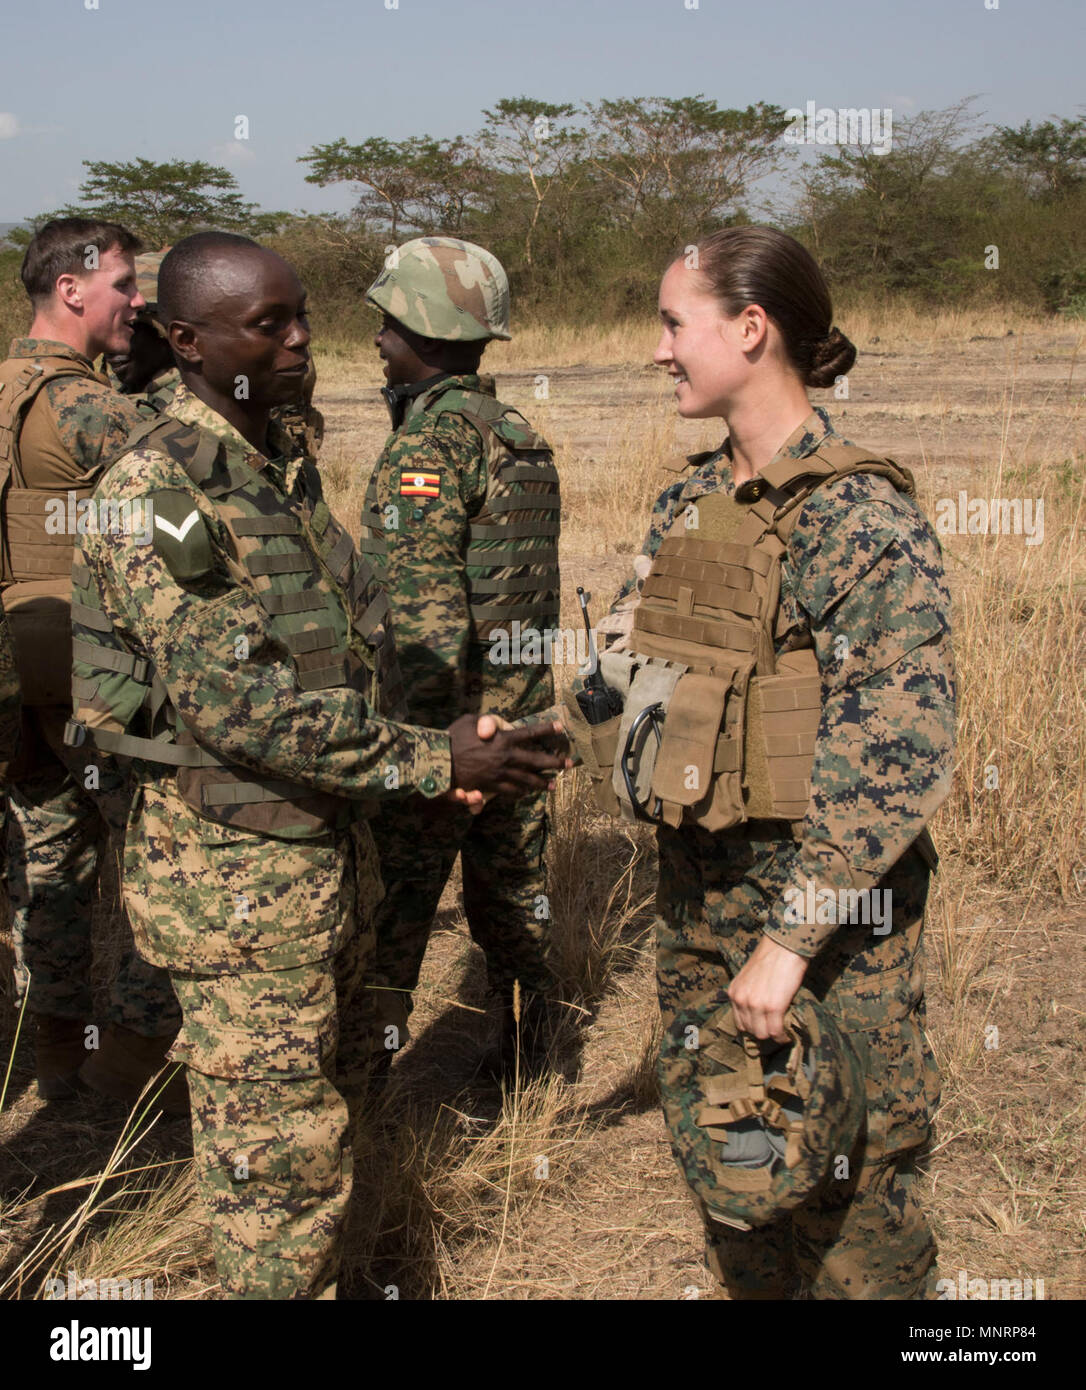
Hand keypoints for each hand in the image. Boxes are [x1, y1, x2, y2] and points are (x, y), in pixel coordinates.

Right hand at [447, 714, 570, 797]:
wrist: (439, 763)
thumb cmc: (452, 738)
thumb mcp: (468, 721)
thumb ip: (486, 721)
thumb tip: (493, 729)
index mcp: (502, 739)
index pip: (530, 733)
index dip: (546, 729)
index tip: (561, 728)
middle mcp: (505, 757)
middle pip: (535, 761)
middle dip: (554, 762)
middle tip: (568, 765)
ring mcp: (499, 774)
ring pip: (526, 779)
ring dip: (541, 782)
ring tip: (553, 785)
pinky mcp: (490, 786)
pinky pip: (510, 791)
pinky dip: (520, 792)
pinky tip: (526, 792)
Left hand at [727, 935, 808, 1042]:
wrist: (783, 947)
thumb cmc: (770, 958)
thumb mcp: (749, 976)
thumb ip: (748, 993)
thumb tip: (757, 1012)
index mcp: (734, 992)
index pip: (739, 1022)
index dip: (752, 1027)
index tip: (763, 1027)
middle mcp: (741, 1000)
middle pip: (750, 1030)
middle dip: (763, 1032)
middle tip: (774, 1030)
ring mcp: (756, 1005)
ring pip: (762, 1034)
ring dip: (772, 1036)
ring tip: (781, 1033)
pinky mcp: (773, 1007)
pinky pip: (776, 1031)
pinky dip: (782, 1037)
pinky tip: (787, 1035)